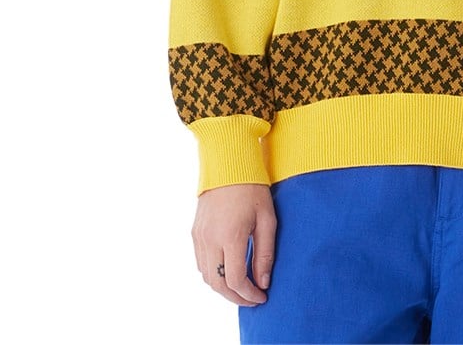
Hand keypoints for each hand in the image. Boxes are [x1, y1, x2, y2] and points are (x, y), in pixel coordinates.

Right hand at [191, 182, 276, 306]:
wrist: (229, 164)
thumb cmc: (253, 188)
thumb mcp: (267, 219)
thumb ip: (265, 253)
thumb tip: (262, 282)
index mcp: (230, 236)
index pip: (236, 280)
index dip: (249, 294)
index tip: (262, 297)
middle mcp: (210, 239)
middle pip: (218, 284)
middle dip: (235, 297)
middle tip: (252, 298)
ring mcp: (199, 236)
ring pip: (206, 276)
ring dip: (223, 287)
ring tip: (242, 287)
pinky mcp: (195, 232)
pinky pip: (200, 262)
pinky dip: (213, 274)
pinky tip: (228, 271)